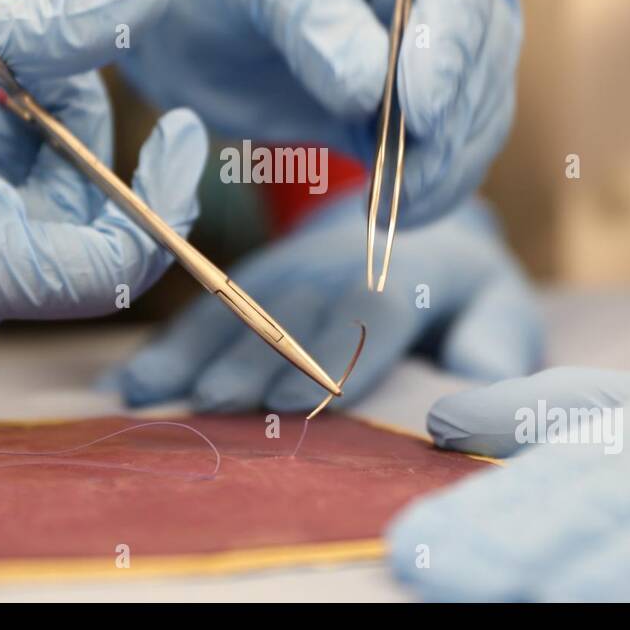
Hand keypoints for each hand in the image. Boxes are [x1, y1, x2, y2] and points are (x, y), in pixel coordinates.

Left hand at [100, 0, 520, 225]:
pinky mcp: (420, 119)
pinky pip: (448, 161)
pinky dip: (427, 194)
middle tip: (401, 184)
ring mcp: (449, 60)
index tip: (421, 111)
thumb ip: (313, 16)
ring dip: (441, 172)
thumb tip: (369, 91)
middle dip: (448, 127)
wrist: (195, 12)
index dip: (451, 49)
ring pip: (476, 121)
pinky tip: (388, 217)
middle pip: (484, 64)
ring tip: (386, 211)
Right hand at [113, 190, 542, 411]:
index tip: (293, 399)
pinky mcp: (255, 284)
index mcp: (402, 278)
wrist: (419, 227)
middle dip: (251, 359)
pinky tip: (128, 383)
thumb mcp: (501, 309)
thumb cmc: (464, 293)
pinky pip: (210, 313)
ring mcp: (287, 272)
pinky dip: (168, 347)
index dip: (330, 357)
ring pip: (238, 312)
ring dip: (194, 352)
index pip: (367, 316)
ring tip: (148, 394)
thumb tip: (470, 385)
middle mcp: (335, 269)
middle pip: (290, 316)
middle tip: (214, 402)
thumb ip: (495, 345)